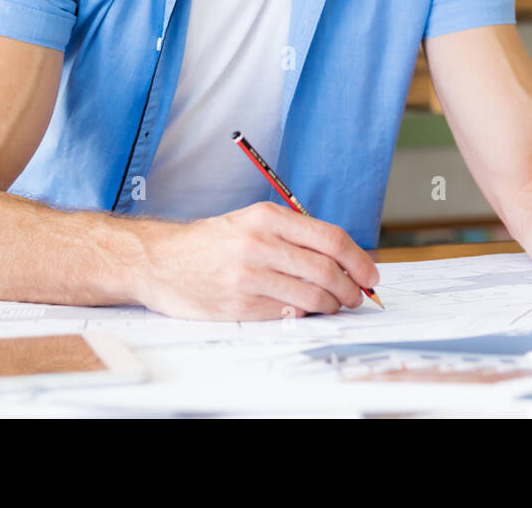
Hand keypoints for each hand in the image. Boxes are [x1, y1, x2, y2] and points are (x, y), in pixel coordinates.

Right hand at [136, 202, 379, 320]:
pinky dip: (303, 315)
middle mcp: (259, 244)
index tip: (370, 273)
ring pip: (311, 296)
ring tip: (333, 305)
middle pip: (326, 270)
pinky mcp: (238, 305)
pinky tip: (302, 310)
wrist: (160, 261)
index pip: (330, 238)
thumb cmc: (213, 242)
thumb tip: (343, 258)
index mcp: (267, 217)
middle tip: (356, 295)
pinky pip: (287, 315)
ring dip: (332, 305)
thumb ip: (294, 234)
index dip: (358, 259)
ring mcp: (248, 276)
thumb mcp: (253, 221)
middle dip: (350, 288)